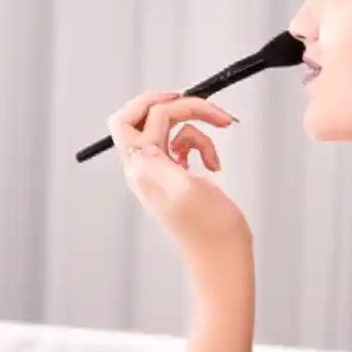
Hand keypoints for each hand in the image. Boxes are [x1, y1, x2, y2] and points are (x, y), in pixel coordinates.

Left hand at [107, 92, 251, 263]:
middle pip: (151, 118)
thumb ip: (156, 161)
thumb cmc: (209, 229)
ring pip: (173, 130)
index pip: (128, 119)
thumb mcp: (183, 190)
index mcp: (141, 168)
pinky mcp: (176, 176)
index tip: (183, 97)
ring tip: (214, 159)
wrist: (223, 254)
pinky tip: (212, 166)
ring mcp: (159, 171)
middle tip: (211, 113)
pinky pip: (184, 146)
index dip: (152, 101)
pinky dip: (203, 148)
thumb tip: (135, 143)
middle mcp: (144, 168)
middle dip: (183, 110)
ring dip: (199, 133)